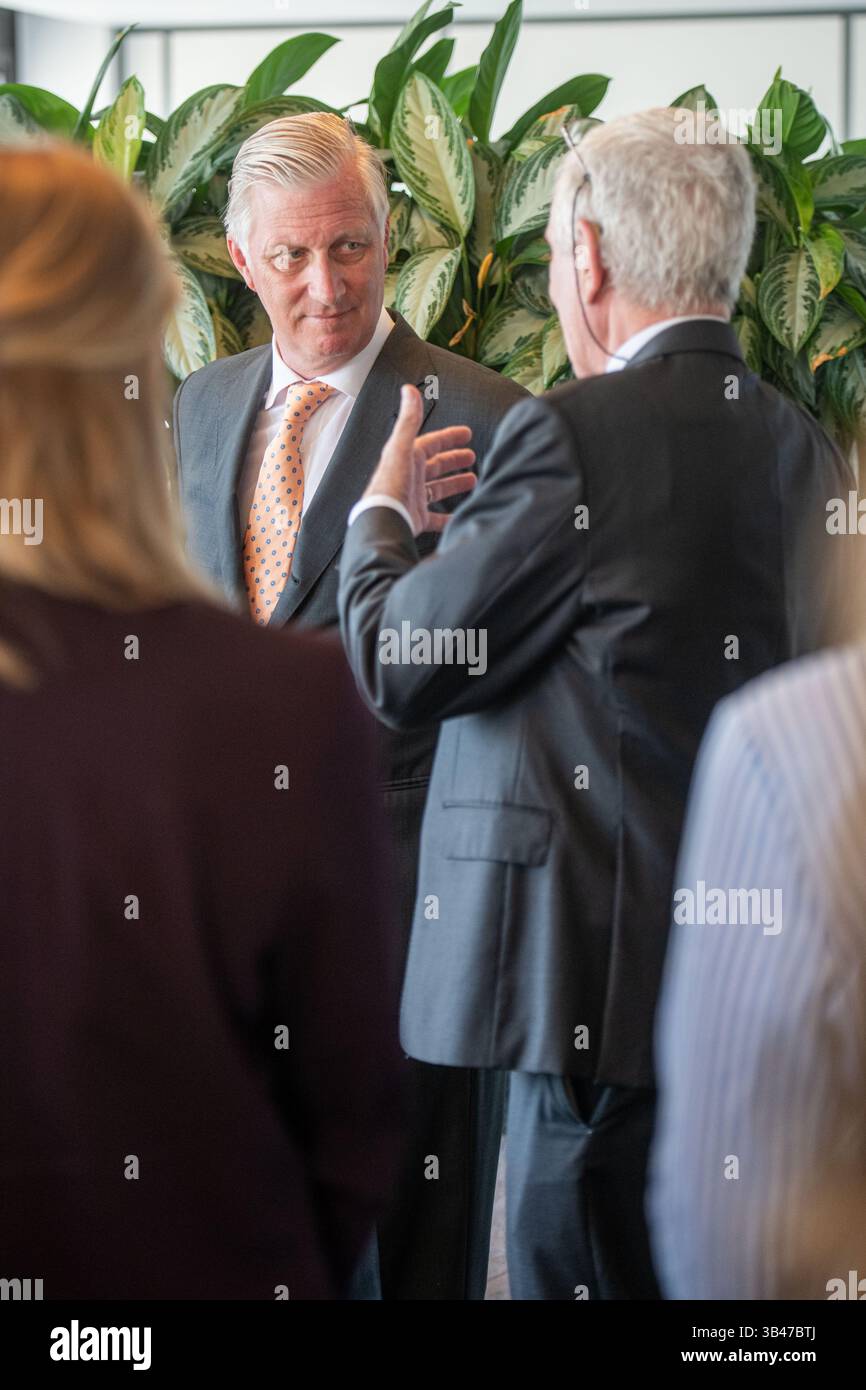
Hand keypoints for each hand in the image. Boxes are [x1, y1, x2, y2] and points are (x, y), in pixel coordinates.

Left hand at [362, 383, 476, 534]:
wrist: (383, 521)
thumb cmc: (391, 486)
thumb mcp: (402, 448)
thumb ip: (408, 420)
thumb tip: (408, 389)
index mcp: (407, 458)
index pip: (432, 443)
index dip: (449, 437)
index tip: (467, 433)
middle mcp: (409, 477)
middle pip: (436, 465)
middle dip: (453, 460)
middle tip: (471, 456)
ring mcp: (413, 498)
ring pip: (437, 489)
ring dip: (454, 484)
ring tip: (473, 481)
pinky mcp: (416, 518)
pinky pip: (435, 518)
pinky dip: (448, 518)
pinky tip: (460, 516)